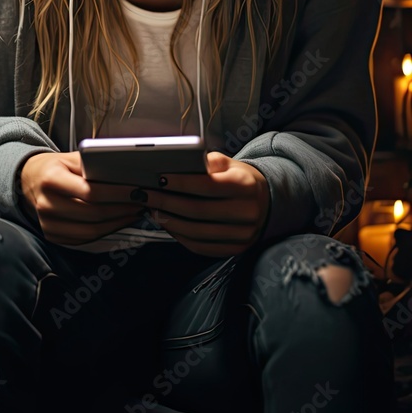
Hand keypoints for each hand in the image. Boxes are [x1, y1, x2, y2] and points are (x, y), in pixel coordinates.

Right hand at [19, 151, 149, 246]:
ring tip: (135, 211)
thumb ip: (93, 164)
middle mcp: (47, 204)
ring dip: (119, 222)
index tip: (138, 190)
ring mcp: (48, 224)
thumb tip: (125, 173)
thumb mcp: (71, 157)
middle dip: (123, 209)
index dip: (118, 193)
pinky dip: (106, 231)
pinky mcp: (53, 236)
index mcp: (51, 179)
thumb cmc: (55, 166)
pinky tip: (119, 220)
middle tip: (143, 201)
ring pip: (92, 230)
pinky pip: (85, 238)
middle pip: (93, 213)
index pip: (90, 192)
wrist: (29, 179)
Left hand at [140, 152, 271, 256]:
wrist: (267, 203)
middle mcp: (246, 213)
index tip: (160, 178)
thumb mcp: (231, 164)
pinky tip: (168, 224)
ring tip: (153, 209)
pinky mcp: (234, 249)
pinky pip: (200, 246)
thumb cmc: (242, 180)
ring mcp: (242, 235)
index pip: (207, 186)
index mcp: (245, 187)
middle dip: (167, 202)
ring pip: (196, 232)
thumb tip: (178, 163)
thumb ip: (208, 163)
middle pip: (198, 211)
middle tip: (146, 195)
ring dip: (169, 221)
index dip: (180, 183)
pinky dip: (179, 236)